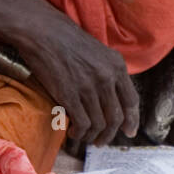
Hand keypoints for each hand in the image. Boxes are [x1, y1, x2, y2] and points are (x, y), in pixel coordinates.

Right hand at [7, 0, 138, 146]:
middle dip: (110, 134)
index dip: (131, 120)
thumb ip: (108, 71)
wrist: (42, 31)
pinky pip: (83, 124)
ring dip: (92, 136)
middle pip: (116, 117)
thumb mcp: (97, 51)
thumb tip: (111, 97)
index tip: (128, 131)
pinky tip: (73, 132)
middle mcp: (107, 77)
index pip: (131, 101)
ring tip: (85, 137)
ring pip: (100, 124)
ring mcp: (89, 87)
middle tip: (101, 141)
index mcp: (116, 65)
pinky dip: (80, 133)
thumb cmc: (65, 39)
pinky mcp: (70, 95)